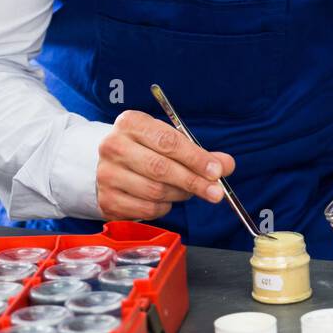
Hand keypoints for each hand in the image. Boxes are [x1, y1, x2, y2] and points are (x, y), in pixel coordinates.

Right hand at [96, 110, 235, 220]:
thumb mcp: (169, 142)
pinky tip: (165, 199)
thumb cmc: (145, 150)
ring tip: (187, 191)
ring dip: (179, 195)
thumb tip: (226, 165)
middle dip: (193, 181)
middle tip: (216, 192)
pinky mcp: (107, 199)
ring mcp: (106, 174)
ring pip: (155, 191)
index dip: (195, 158)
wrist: (111, 165)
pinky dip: (163, 207)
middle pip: (160, 168)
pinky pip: (147, 209)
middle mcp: (113, 146)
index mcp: (130, 123)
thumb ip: (198, 153)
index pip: (168, 141)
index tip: (216, 171)